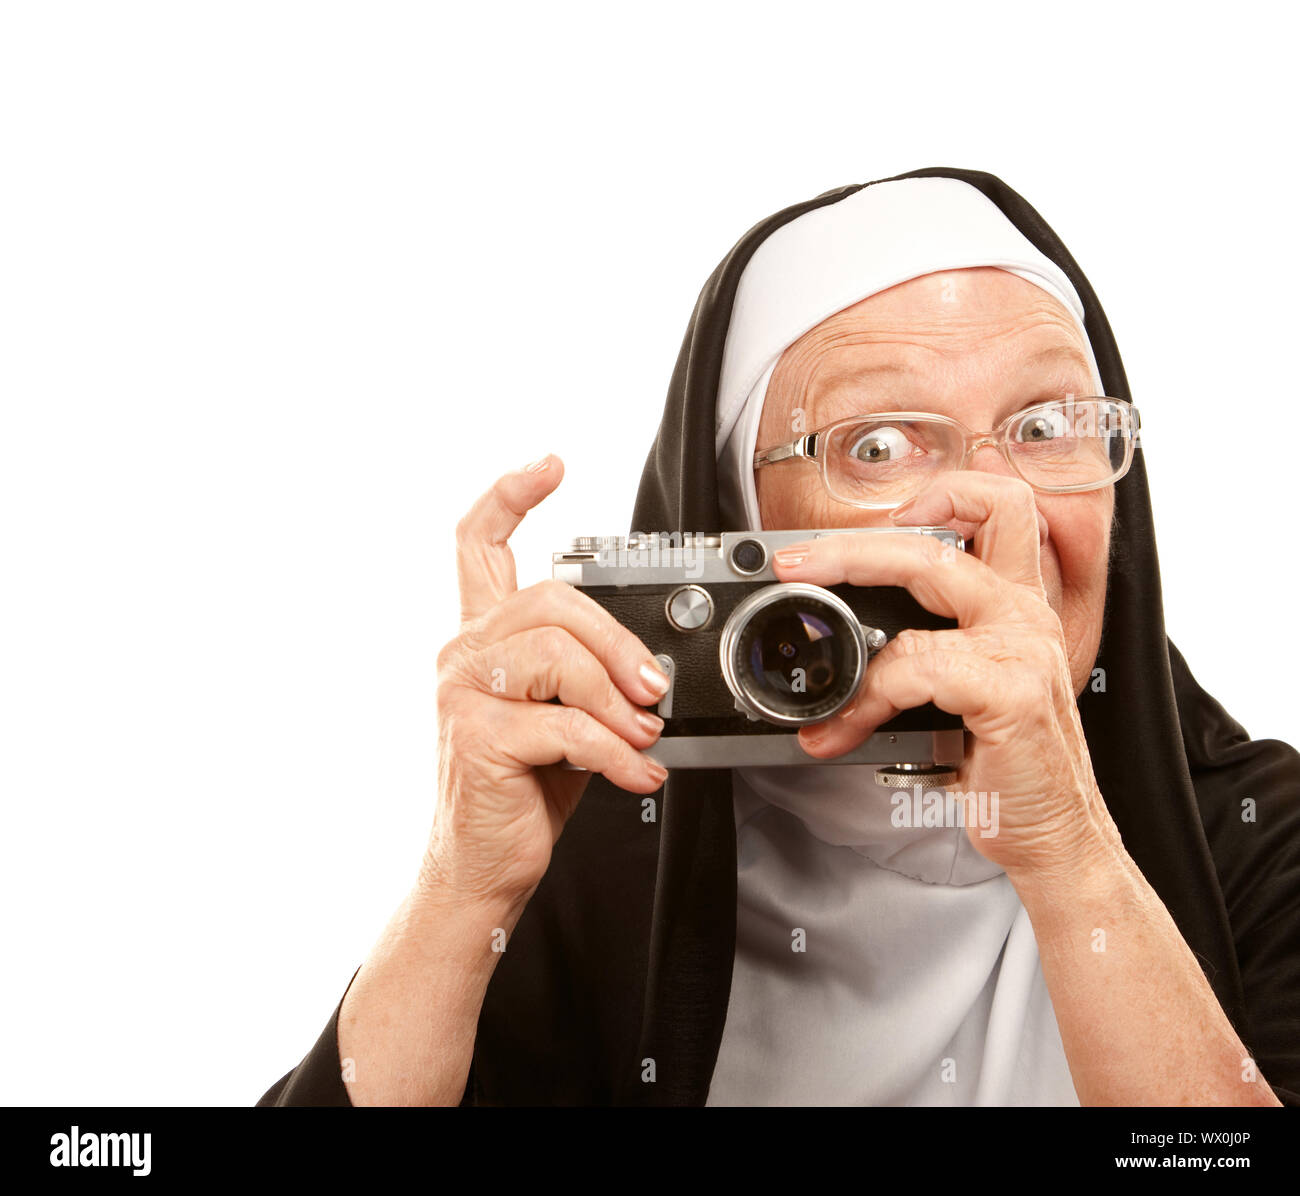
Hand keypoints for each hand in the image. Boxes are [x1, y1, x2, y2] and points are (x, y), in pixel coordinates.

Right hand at [425, 454, 670, 911]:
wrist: (483, 867)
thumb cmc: (525, 789)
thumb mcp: (563, 716)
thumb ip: (588, 675)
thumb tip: (653, 666)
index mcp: (484, 638)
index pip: (480, 544)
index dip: (511, 495)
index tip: (549, 464)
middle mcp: (464, 653)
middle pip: (549, 601)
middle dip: (618, 642)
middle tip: (654, 688)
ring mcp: (462, 693)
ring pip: (557, 657)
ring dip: (617, 700)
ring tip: (642, 735)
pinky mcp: (477, 738)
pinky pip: (567, 727)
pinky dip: (617, 752)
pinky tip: (638, 773)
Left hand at [769, 472, 1123, 880]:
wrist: (1054, 835)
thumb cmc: (1005, 764)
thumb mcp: (961, 690)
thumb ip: (919, 651)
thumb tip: (840, 643)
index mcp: (1012, 602)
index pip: (990, 508)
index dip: (932, 494)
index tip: (864, 524)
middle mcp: (1022, 611)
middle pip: (937, 534)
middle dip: (851, 542)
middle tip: (795, 562)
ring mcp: (1021, 644)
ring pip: (922, 581)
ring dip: (846, 617)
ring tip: (807, 661)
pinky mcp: (1011, 688)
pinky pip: (916, 666)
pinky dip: (865, 696)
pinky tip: (842, 730)